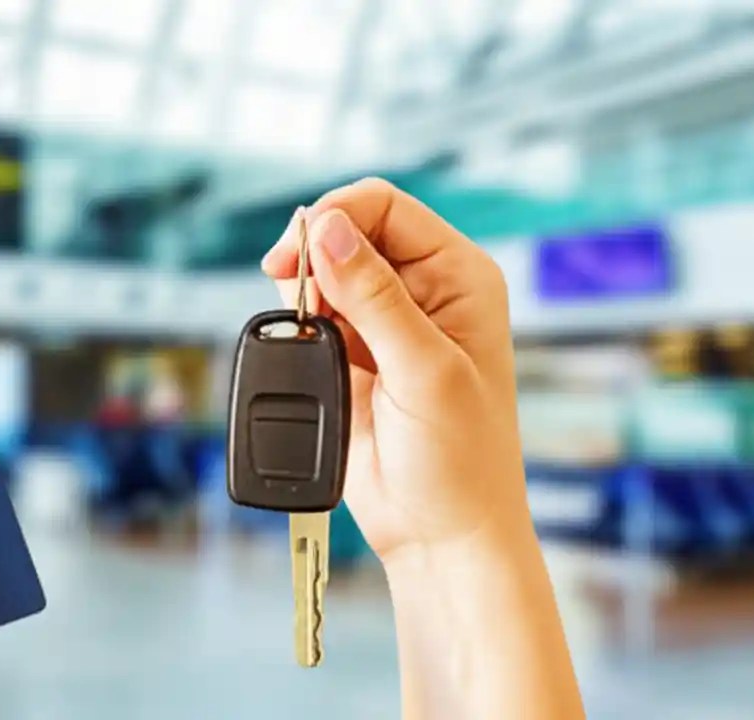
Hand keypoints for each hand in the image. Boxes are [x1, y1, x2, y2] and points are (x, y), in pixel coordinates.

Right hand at [265, 179, 583, 718]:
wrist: (439, 534)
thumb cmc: (461, 461)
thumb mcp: (423, 371)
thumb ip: (374, 297)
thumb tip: (326, 230)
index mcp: (460, 276)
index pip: (386, 207)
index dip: (336, 217)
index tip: (296, 253)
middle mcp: (424, 290)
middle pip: (349, 232)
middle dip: (313, 256)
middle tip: (292, 292)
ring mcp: (386, 324)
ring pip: (323, 274)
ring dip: (305, 296)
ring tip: (317, 342)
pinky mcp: (354, 357)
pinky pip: (311, 318)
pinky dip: (299, 329)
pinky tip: (311, 358)